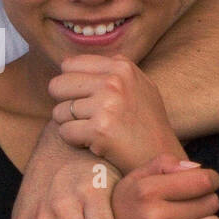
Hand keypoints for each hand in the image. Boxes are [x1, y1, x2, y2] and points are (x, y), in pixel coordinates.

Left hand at [49, 55, 183, 171]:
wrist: (161, 154)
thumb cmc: (147, 123)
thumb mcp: (137, 85)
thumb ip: (109, 72)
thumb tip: (67, 64)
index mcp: (121, 66)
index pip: (68, 65)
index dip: (70, 85)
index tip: (83, 99)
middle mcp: (114, 81)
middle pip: (57, 85)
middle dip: (64, 104)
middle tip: (83, 117)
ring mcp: (107, 104)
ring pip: (59, 111)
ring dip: (70, 125)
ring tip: (93, 131)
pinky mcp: (100, 129)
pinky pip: (64, 132)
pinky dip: (74, 141)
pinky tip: (93, 143)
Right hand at [111, 155, 218, 218]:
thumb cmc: (124, 211)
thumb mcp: (132, 180)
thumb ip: (163, 164)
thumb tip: (198, 168)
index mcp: (145, 191)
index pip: (203, 180)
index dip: (210, 179)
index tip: (204, 184)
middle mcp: (153, 216)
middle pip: (211, 201)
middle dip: (205, 201)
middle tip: (189, 206)